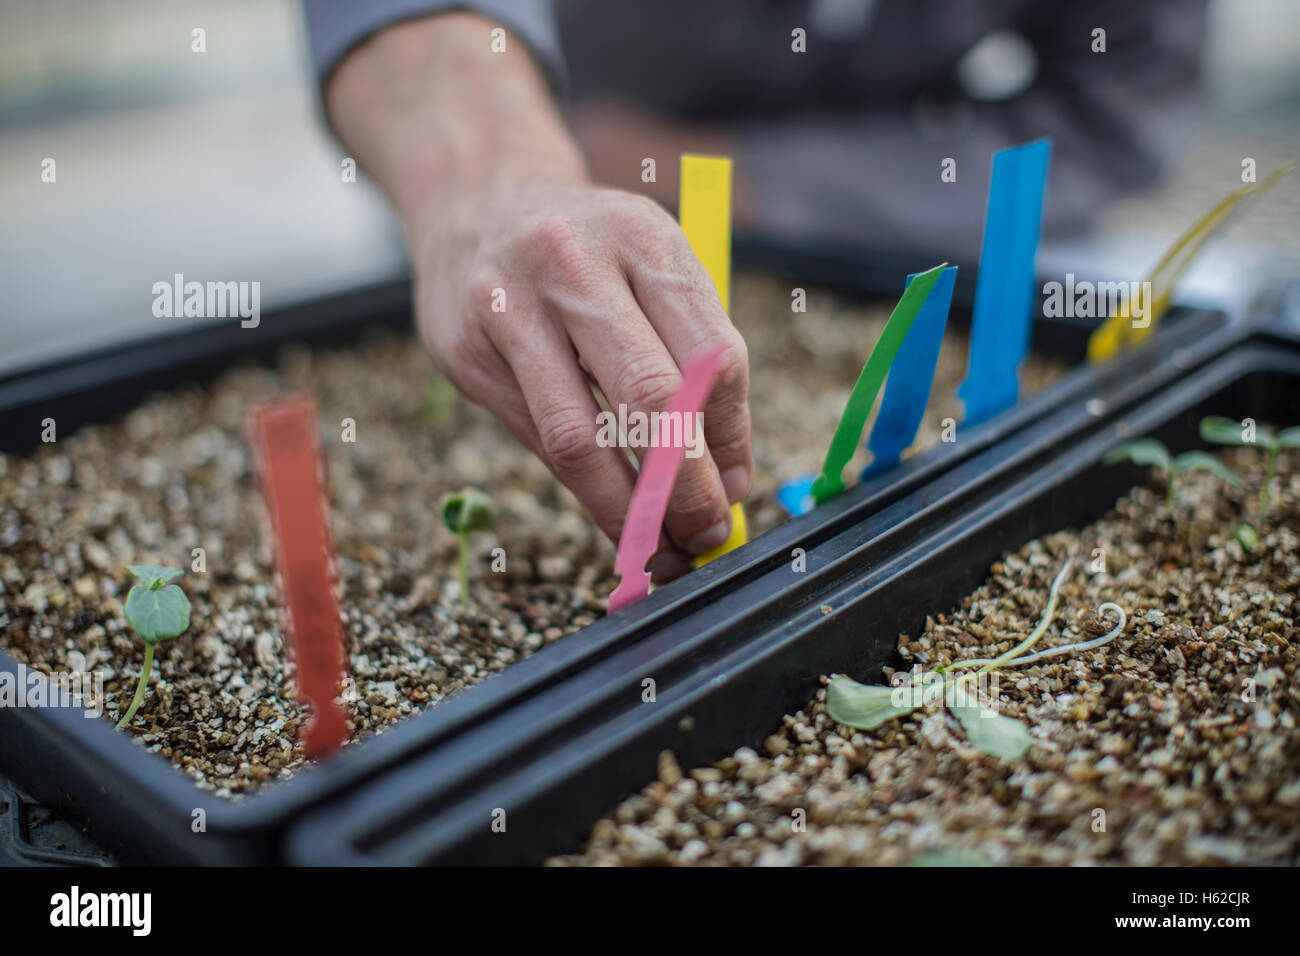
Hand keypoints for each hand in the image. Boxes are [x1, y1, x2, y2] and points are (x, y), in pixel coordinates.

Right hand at [409, 182, 751, 579]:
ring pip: (579, 437)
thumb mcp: (651, 267)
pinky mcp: (465, 350)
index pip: (712, 356)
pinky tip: (610, 515)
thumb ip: (693, 359)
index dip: (732, 438)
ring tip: (659, 550)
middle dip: (687, 487)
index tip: (736, 490)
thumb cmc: (589, 253)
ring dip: (629, 510)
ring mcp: (510, 306)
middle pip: (651, 397)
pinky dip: (582, 491)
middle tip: (706, 535)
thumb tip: (728, 479)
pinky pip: (535, 439)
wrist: (477, 201)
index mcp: (645, 238)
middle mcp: (576, 264)